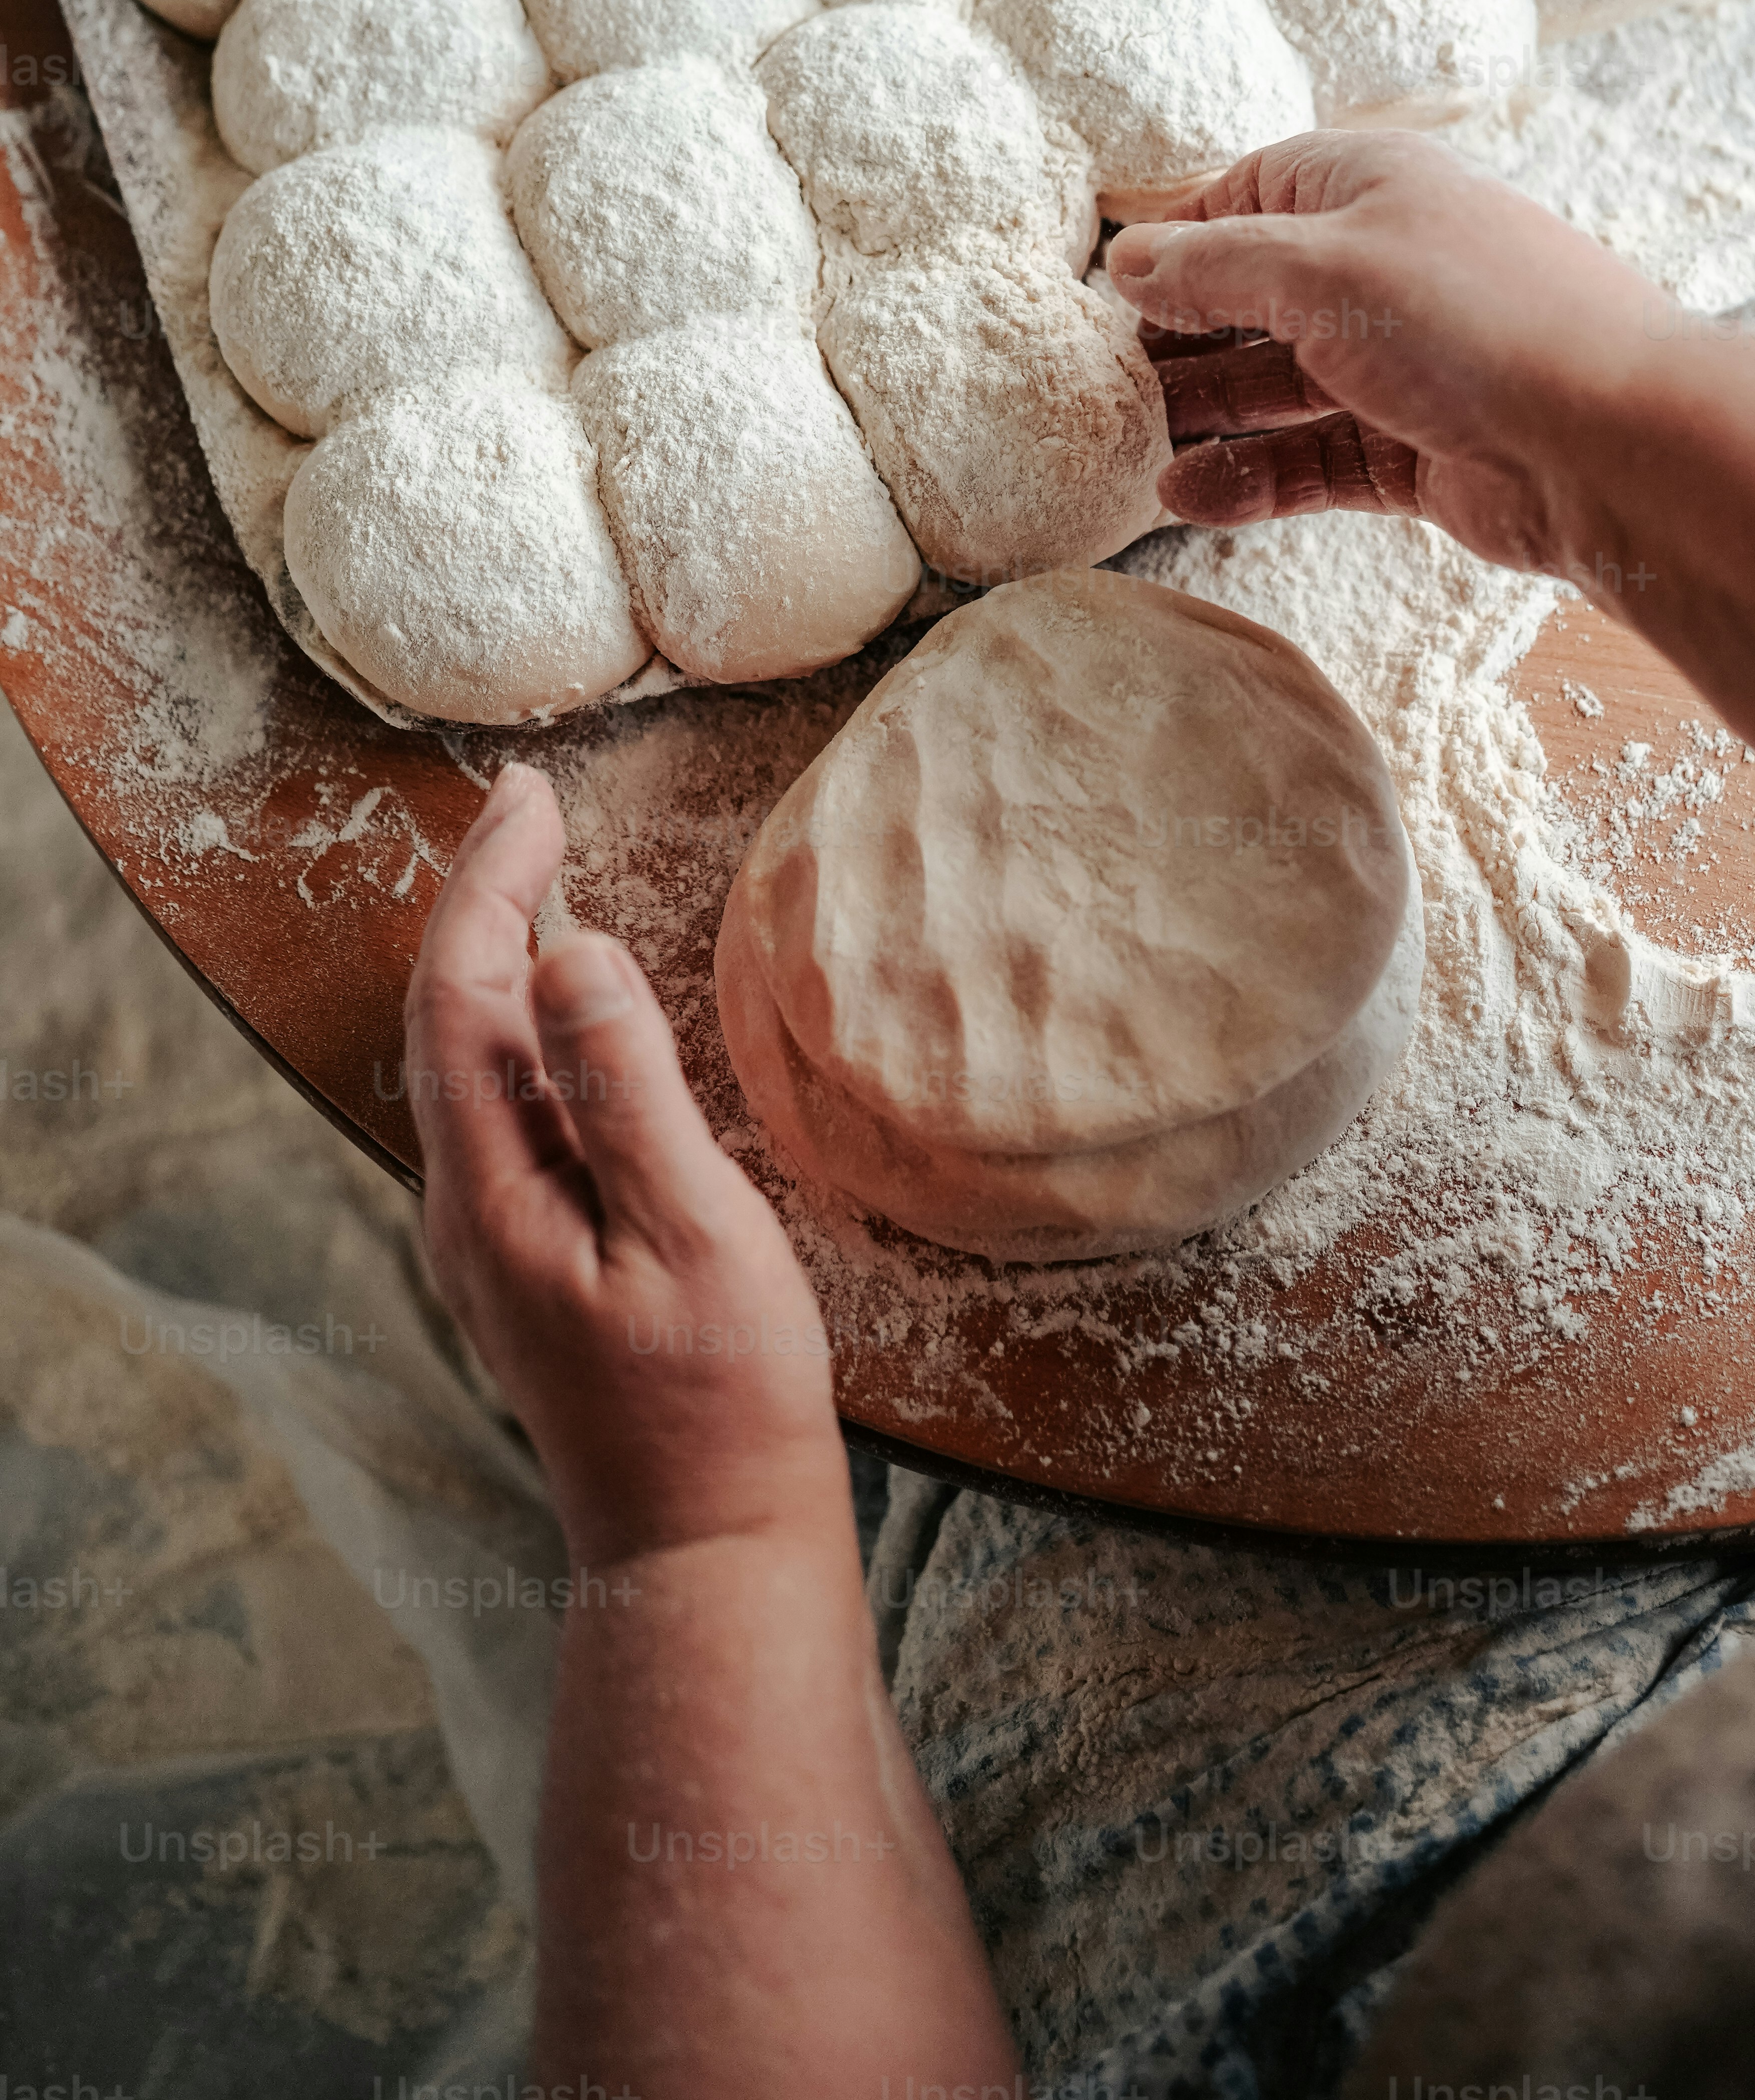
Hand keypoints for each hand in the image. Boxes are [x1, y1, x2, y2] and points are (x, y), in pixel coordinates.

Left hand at [403, 765, 846, 1569]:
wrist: (705, 1549)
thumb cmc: (720, 1401)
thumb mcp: (692, 1232)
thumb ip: (625, 1093)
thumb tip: (569, 956)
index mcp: (494, 1191)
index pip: (462, 994)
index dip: (491, 881)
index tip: (532, 792)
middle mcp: (468, 1207)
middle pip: (447, 1017)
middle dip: (485, 897)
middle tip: (532, 800)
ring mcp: (493, 1237)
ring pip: (470, 1061)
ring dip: (498, 955)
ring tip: (539, 872)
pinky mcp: (529, 1257)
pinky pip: (505, 1105)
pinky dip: (525, 1023)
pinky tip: (564, 1008)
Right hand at [1109, 130, 1657, 575]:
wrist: (1616, 444)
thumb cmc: (1474, 322)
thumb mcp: (1318, 268)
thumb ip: (1214, 266)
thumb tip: (1129, 259)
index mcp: (1375, 189)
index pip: (1256, 192)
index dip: (1184, 235)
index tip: (1115, 287)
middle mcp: (1393, 269)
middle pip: (1263, 296)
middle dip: (1185, 335)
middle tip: (1106, 381)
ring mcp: (1412, 366)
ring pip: (1286, 386)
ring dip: (1213, 414)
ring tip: (1133, 447)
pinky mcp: (1426, 451)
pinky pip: (1320, 459)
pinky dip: (1258, 477)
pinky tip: (1190, 496)